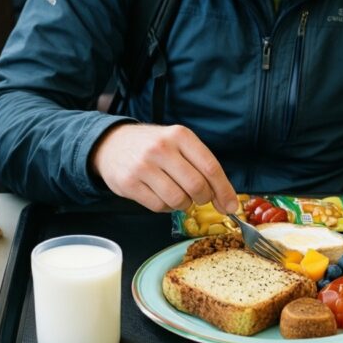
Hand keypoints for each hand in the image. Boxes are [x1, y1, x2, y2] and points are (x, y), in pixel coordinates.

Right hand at [91, 123, 238, 213]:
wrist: (111, 144)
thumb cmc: (153, 146)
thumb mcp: (177, 143)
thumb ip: (200, 164)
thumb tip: (225, 199)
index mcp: (180, 135)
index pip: (210, 167)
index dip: (224, 191)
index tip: (231, 206)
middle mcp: (162, 148)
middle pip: (197, 186)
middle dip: (204, 199)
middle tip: (200, 199)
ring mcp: (144, 166)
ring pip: (178, 200)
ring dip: (183, 204)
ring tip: (177, 193)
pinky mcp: (129, 183)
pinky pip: (159, 207)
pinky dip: (166, 207)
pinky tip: (161, 195)